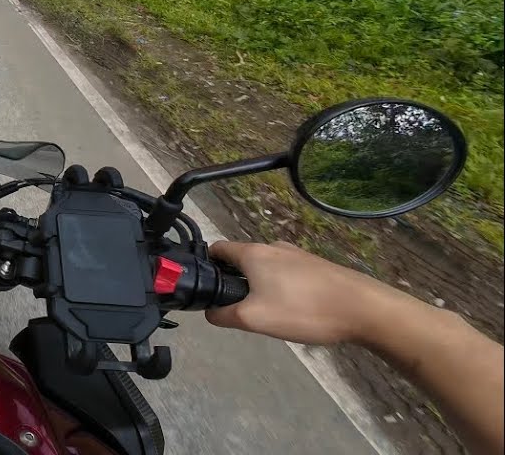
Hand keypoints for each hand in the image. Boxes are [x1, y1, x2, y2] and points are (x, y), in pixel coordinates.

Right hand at [206, 240, 406, 345]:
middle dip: (234, 282)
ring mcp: (297, 255)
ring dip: (259, 288)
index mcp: (253, 253)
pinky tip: (294, 311)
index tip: (204, 288)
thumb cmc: (303, 310)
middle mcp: (273, 247)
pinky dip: (282, 290)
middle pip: (241, 260)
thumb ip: (224, 315)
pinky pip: (287, 276)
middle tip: (238, 310)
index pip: (217, 249)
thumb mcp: (253, 319)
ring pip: (265, 269)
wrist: (363, 309)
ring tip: (269, 315)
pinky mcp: (316, 267)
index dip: (205, 266)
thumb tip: (210, 312)